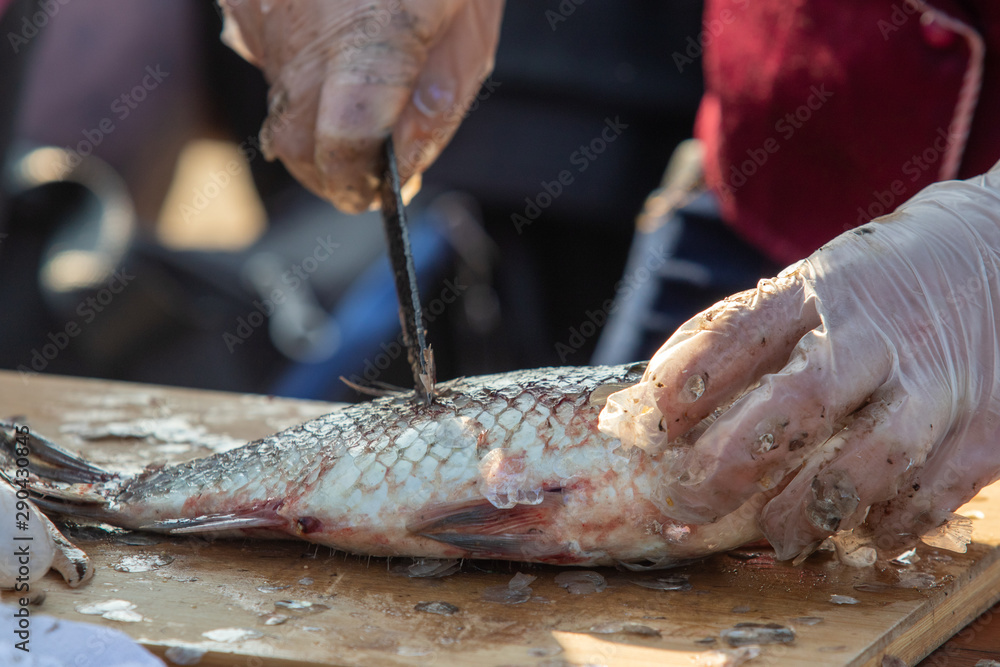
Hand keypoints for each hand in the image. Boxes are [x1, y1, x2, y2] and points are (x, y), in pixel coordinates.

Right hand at [219, 0, 503, 212]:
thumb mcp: (468, 25)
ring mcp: (265, 16)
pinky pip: (262, 59)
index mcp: (375, 40)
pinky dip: (294, 74)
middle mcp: (307, 33)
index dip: (359, 181)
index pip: (345, 144)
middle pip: (298, 143)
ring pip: (277, 105)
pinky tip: (329, 48)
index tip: (379, 191)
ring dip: (313, 125)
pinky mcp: (243, 2)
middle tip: (367, 171)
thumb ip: (438, 101)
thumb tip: (405, 165)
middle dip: (332, 173)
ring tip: (355, 103)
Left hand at [600, 163, 999, 559]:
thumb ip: (760, 326)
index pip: (743, 330)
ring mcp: (939, 380)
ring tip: (779, 535)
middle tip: (690, 501)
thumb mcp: (823, 276)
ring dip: (812, 506)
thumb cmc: (891, 274)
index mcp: (825, 287)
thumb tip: (667, 396)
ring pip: (870, 458)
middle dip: (733, 461)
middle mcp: (880, 332)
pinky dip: (896, 521)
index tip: (656, 420)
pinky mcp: (989, 425)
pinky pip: (938, 490)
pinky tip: (866, 531)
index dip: (691, 379)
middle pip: (798, 402)